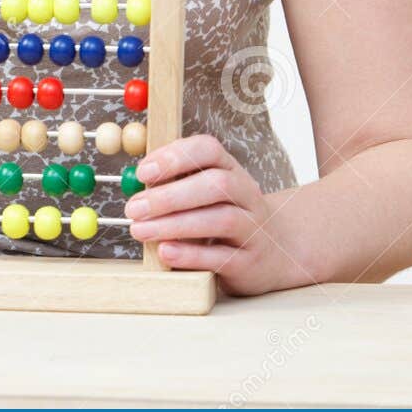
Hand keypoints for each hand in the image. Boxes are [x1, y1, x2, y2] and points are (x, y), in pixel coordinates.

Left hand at [125, 133, 289, 295]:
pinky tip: (166, 252)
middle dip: (170, 195)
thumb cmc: (227, 218)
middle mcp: (246, 194)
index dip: (175, 156)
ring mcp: (253, 228)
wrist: (277, 251)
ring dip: (175, 224)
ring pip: (220, 219)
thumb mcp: (206, 195)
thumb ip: (176, 186)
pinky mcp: (250, 262)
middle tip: (134, 207)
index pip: (208, 149)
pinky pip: (222, 256)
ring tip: (141, 230)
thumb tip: (134, 185)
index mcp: (231, 169)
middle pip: (215, 185)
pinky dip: (191, 254)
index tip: (144, 171)